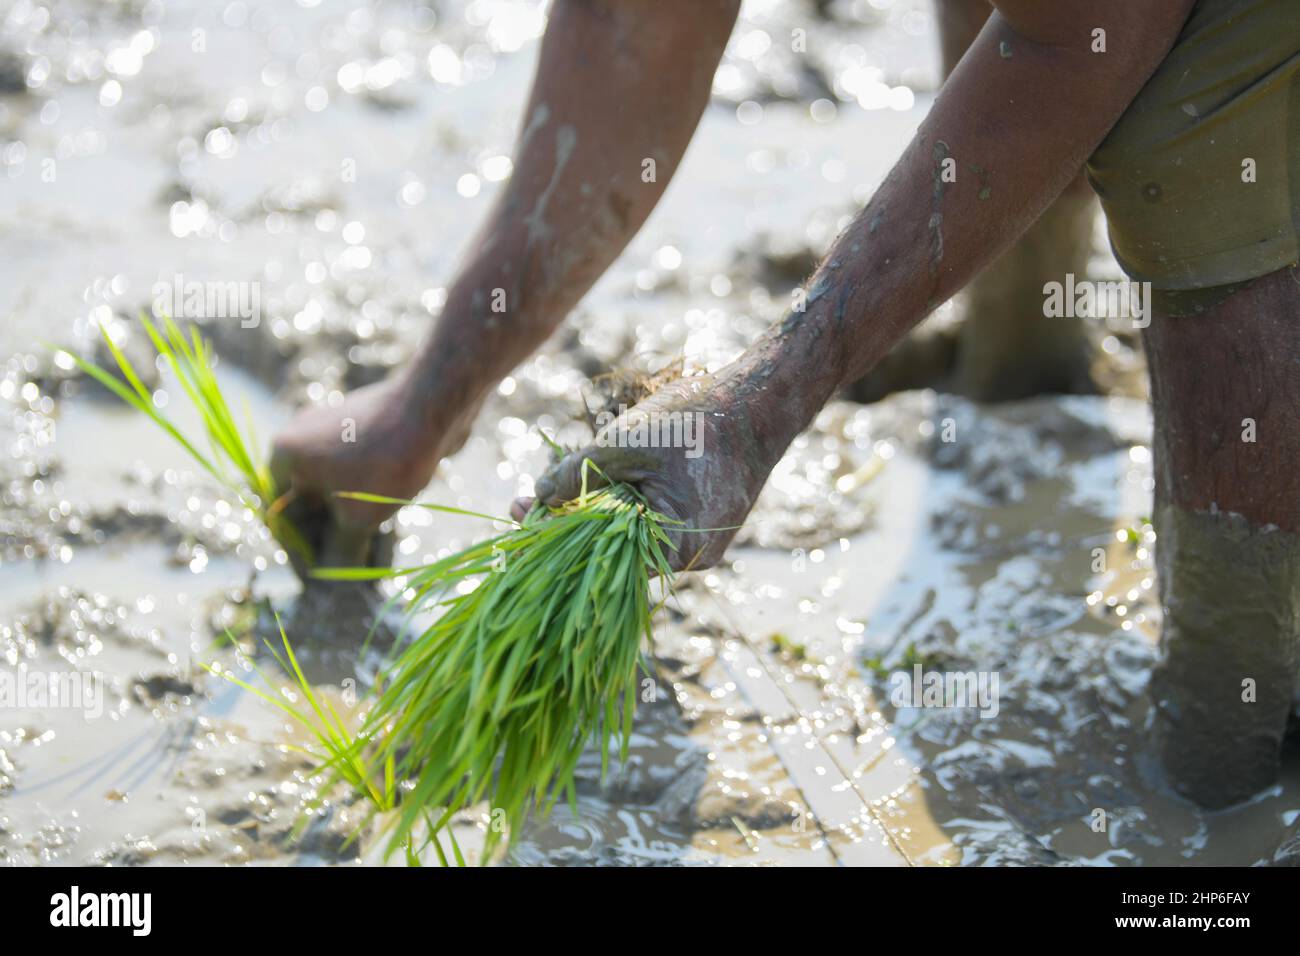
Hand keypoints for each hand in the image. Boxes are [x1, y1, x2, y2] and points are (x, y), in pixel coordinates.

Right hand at [269, 372, 473, 572]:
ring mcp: (338, 434)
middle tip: (348, 574)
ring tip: (372, 559)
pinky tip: (388, 532)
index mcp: (286, 454)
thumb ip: (340, 551)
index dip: (297, 553)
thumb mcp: (358, 518)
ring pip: (338, 494)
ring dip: (352, 527)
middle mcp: (304, 439)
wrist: (435, 406)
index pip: (278, 515)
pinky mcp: (368, 435)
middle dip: (329, 542)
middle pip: (308, 505)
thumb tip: (332, 581)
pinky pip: (360, 479)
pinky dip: (369, 506)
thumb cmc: (386, 463)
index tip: (314, 582)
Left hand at [514, 374, 778, 571]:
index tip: (517, 519)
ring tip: (559, 485)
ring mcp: (701, 545)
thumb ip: (574, 476)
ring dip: (597, 512)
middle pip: (614, 554)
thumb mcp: (620, 445)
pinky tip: (606, 479)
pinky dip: (626, 506)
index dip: (554, 540)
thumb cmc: (692, 423)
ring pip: (632, 536)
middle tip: (523, 501)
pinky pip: (654, 524)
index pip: (599, 561)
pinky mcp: (705, 524)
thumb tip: (532, 499)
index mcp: (674, 550)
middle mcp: (691, 560)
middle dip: (569, 524)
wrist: (759, 403)